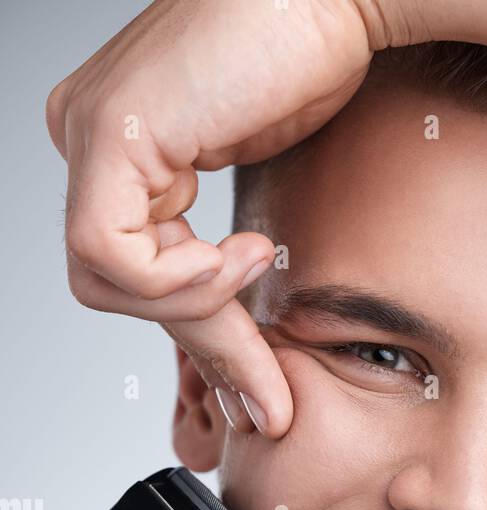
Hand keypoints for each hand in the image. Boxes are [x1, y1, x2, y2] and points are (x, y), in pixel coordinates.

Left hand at [45, 0, 409, 437]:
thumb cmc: (312, 66)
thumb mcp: (260, 199)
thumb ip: (228, 273)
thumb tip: (251, 378)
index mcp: (123, 149)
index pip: (130, 275)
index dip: (201, 336)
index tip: (265, 384)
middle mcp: (90, 136)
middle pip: (113, 288)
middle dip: (198, 338)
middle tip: (266, 379)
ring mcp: (90, 130)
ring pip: (104, 282)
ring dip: (193, 307)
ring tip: (256, 264)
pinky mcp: (109, 133)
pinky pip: (112, 257)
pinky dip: (180, 281)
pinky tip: (240, 252)